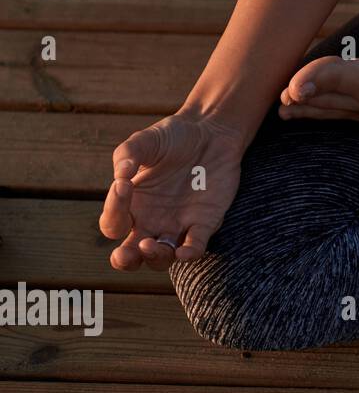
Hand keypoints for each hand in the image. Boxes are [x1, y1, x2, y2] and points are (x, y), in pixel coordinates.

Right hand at [98, 113, 245, 269]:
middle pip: (132, 256)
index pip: (113, 223)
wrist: (211, 132)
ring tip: (151, 245)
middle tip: (124, 254)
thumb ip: (125, 156)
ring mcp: (179, 225)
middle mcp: (152, 221)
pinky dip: (190, 253)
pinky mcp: (205, 222)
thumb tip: (121, 175)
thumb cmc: (172, 138)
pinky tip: (185, 252)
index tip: (124, 185)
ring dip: (155, 257)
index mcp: (131, 206)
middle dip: (125, 260)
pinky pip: (196, 246)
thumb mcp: (143, 142)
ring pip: (162, 258)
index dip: (113, 210)